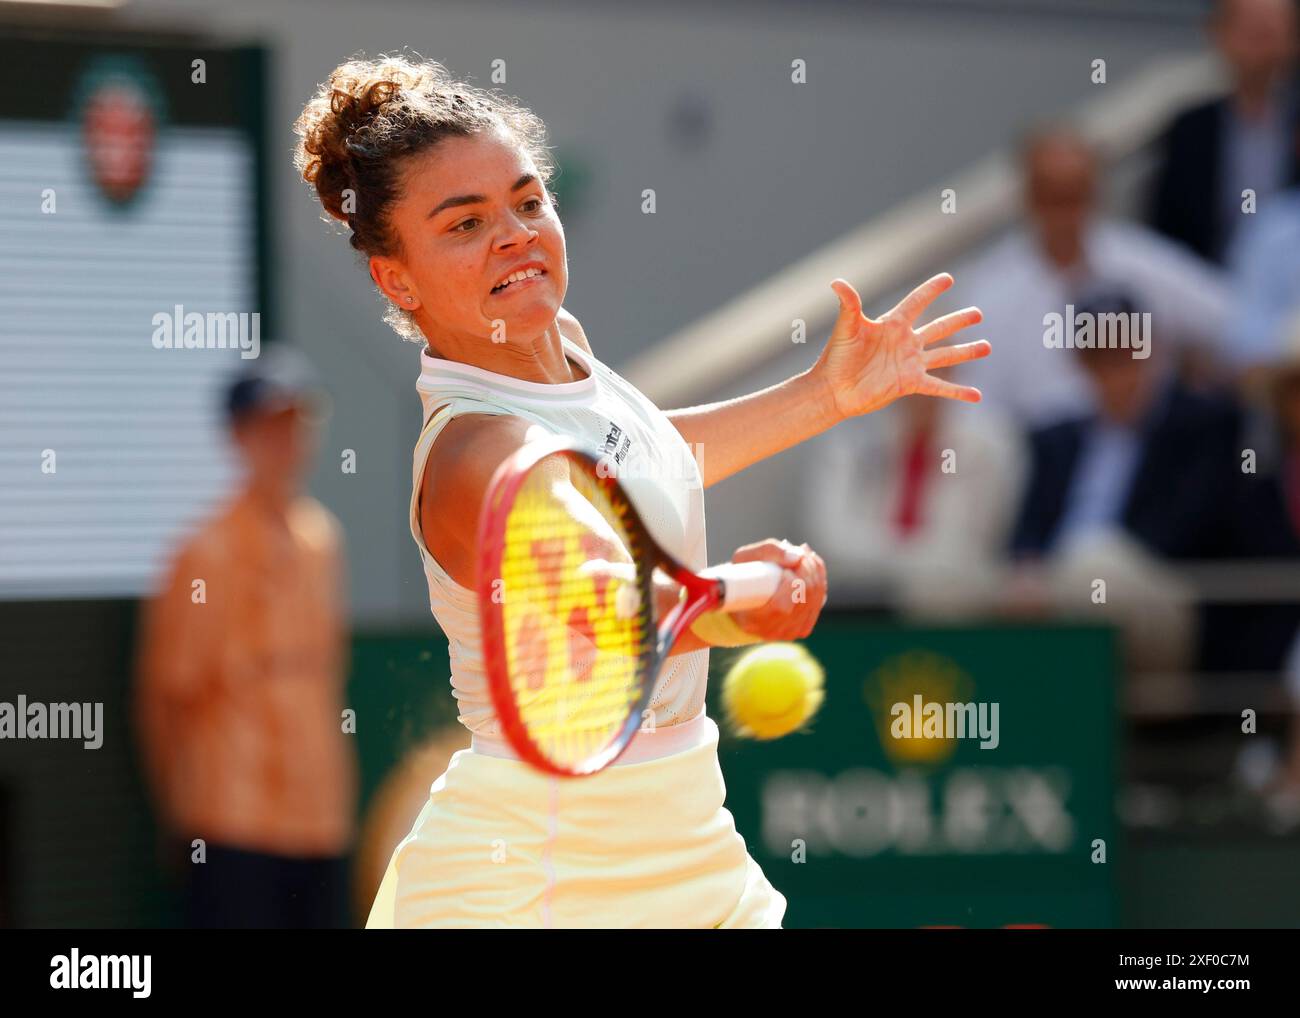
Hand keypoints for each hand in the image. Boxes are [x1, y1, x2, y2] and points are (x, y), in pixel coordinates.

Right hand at [727, 539, 827, 641]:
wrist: (739, 599)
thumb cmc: (740, 577)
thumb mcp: (743, 558)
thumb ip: (768, 551)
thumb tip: (796, 557)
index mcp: (752, 620)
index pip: (781, 606)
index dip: (791, 582)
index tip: (785, 567)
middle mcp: (772, 631)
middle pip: (804, 597)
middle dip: (806, 568)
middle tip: (798, 552)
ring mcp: (789, 632)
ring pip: (816, 597)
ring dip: (814, 570)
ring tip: (803, 555)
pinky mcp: (802, 628)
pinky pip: (819, 601)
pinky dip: (819, 579)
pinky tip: (810, 566)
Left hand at [812, 273, 989, 420]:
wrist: (833, 389)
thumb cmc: (837, 357)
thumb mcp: (846, 328)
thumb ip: (849, 305)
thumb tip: (837, 282)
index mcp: (892, 325)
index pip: (917, 302)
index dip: (931, 290)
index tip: (948, 279)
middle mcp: (905, 342)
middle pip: (938, 328)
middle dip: (958, 321)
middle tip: (978, 313)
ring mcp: (910, 363)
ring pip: (945, 355)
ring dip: (966, 351)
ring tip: (987, 347)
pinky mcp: (910, 383)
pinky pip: (939, 387)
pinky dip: (958, 392)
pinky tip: (977, 396)